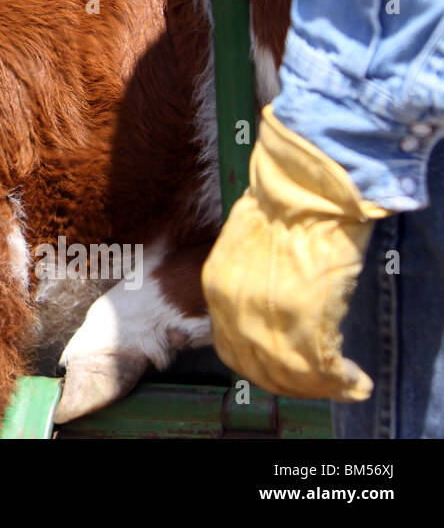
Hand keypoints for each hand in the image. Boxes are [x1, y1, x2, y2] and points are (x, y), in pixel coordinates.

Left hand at [202, 105, 389, 400]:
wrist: (304, 186)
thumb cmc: (284, 206)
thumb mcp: (245, 247)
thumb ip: (247, 282)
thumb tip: (268, 309)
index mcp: (217, 287)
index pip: (231, 349)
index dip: (260, 367)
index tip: (284, 373)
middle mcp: (234, 308)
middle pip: (259, 369)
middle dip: (291, 384)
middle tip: (318, 385)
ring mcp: (267, 316)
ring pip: (291, 375)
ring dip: (319, 386)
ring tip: (343, 382)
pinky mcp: (304, 318)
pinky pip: (321, 369)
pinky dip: (342, 381)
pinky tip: (355, 379)